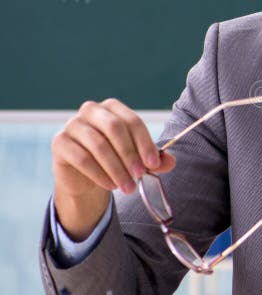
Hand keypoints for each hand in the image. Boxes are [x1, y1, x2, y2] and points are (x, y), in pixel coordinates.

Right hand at [51, 98, 175, 239]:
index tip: (154, 163)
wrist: (85, 176)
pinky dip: (99, 174)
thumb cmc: (115, 160)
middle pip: (114, 128)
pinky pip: (81, 158)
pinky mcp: (59, 142)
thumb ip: (155, 159)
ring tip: (128, 187)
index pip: (132, 121)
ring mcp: (72, 124)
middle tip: (140, 175)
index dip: (145, 143)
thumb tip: (170, 161)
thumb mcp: (137, 159)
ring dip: (116, 168)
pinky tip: (111, 186)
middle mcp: (91, 110)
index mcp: (112, 107)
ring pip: (98, 145)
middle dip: (130, 154)